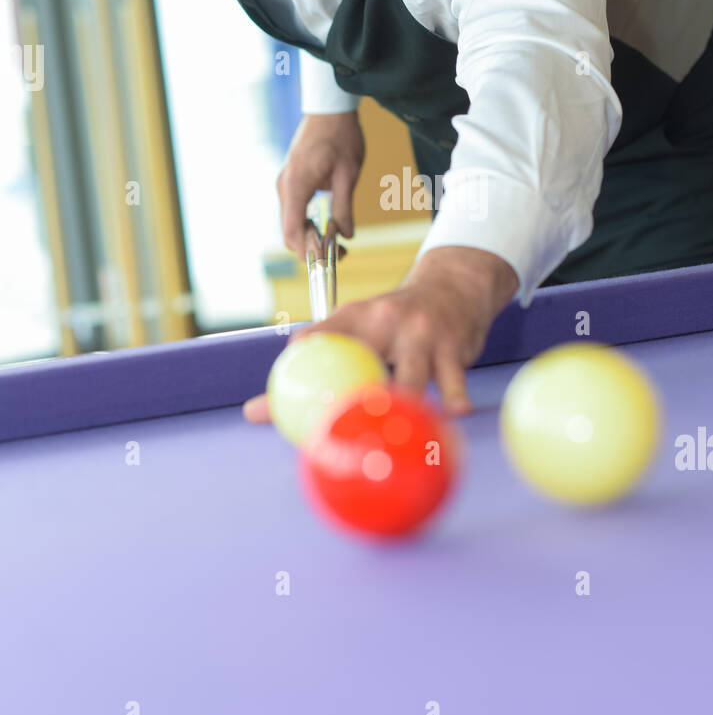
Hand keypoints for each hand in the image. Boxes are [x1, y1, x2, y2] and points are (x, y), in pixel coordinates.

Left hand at [244, 245, 518, 420]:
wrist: (455, 285)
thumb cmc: (396, 321)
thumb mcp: (363, 327)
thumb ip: (320, 364)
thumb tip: (253, 413)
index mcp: (354, 316)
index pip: (316, 338)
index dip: (296, 366)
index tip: (276, 402)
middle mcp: (385, 320)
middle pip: (361, 360)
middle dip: (349, 396)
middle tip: (333, 427)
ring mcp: (420, 331)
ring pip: (410, 372)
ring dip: (405, 400)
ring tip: (397, 429)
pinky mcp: (451, 345)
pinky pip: (453, 376)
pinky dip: (455, 396)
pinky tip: (457, 413)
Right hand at [276, 111, 364, 257]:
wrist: (329, 109)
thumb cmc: (341, 136)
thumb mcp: (348, 174)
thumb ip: (344, 206)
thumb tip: (346, 235)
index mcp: (297, 184)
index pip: (293, 231)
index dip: (307, 251)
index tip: (330, 259)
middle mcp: (284, 186)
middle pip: (289, 231)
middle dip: (310, 248)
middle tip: (340, 252)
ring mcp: (284, 183)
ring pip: (290, 223)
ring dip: (308, 236)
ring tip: (335, 240)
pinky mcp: (289, 180)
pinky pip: (292, 210)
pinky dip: (305, 223)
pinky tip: (324, 225)